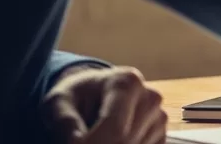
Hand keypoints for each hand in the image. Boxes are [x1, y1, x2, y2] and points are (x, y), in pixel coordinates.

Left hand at [42, 65, 166, 143]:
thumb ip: (65, 123)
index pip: (115, 130)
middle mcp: (150, 97)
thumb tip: (77, 143)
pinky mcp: (162, 134)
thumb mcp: (58, 102)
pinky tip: (110, 139)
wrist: (93, 93)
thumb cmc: (75, 96)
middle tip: (80, 142)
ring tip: (95, 136)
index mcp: (127, 82)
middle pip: (125, 143)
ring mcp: (159, 117)